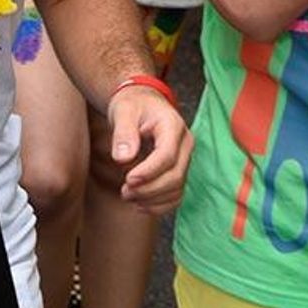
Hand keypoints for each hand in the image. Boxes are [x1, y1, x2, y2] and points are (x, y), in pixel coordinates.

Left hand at [107, 85, 193, 215]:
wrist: (142, 103)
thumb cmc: (133, 105)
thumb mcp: (123, 111)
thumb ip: (123, 133)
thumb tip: (123, 158)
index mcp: (173, 125)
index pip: (167, 155)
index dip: (149, 172)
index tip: (128, 179)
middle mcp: (185, 143)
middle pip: (175, 175)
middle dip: (149, 189)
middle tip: (125, 191)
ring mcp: (185, 158)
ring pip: (177, 188)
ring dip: (153, 199)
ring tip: (128, 196)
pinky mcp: (179, 170)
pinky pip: (176, 194)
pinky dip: (160, 204)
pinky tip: (140, 204)